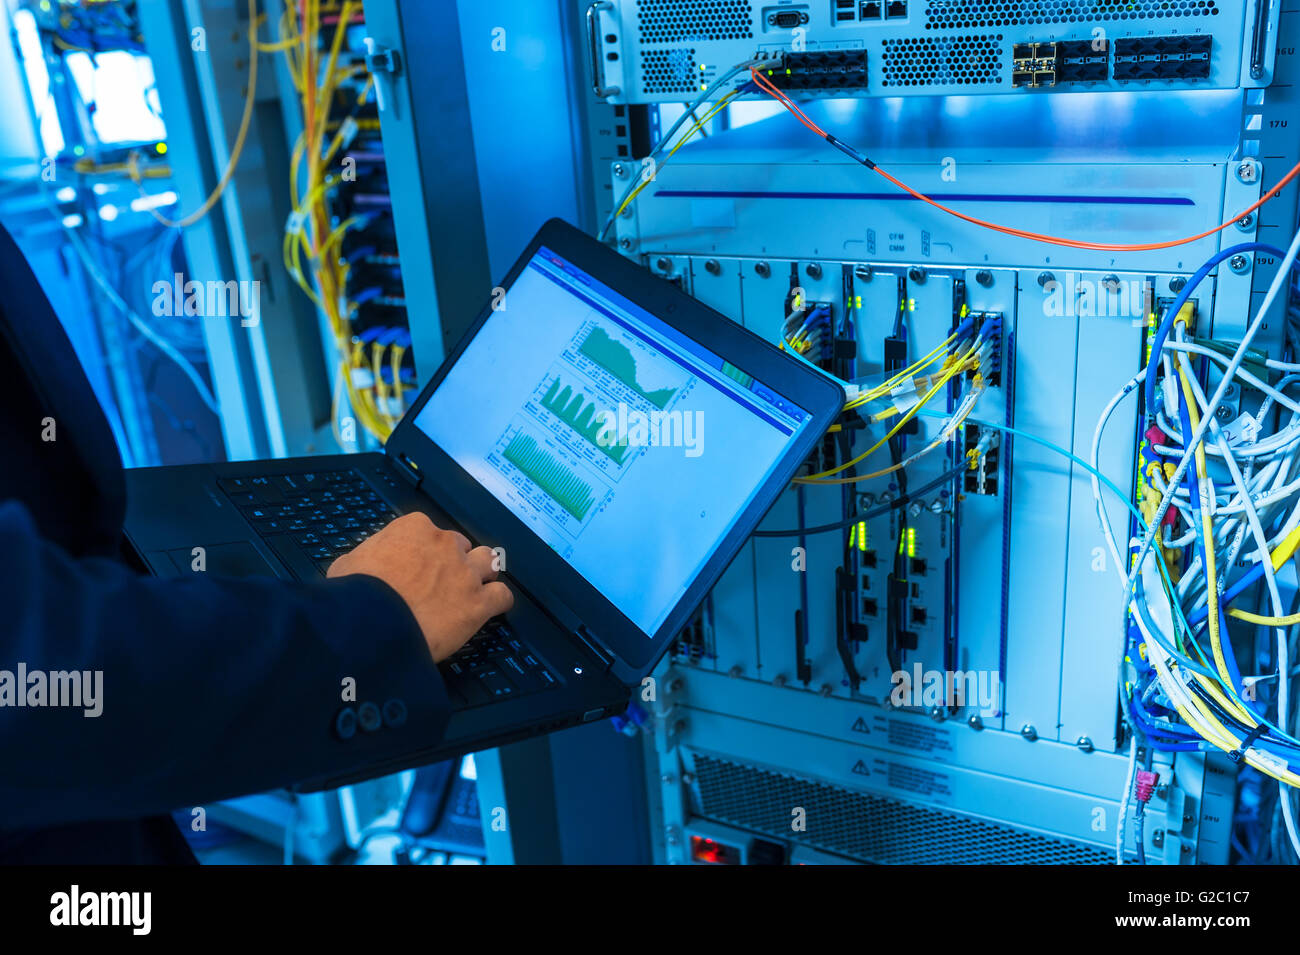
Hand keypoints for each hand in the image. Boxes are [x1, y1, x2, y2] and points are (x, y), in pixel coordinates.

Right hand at [328, 512, 512, 661]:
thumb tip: (360, 566)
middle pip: (460, 546)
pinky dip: (498, 602)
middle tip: (441, 582)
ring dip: (482, 574)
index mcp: (414, 529)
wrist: (372, 624)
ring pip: (488, 563)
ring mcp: (465, 573)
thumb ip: (364, 558)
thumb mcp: (346, 565)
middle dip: (453, 562)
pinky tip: (490, 608)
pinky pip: (502, 596)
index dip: (423, 552)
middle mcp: (445, 545)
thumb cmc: (355, 595)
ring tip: (473, 588)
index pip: (428, 532)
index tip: (417, 567)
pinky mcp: (478, 603)